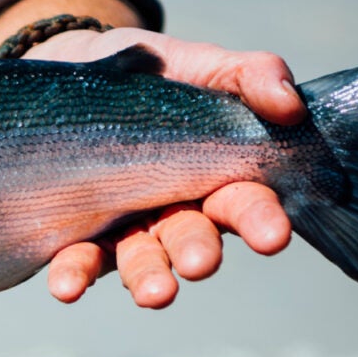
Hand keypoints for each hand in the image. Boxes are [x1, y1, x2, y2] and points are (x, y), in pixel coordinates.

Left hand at [26, 27, 302, 308]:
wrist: (67, 70)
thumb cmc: (145, 72)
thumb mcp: (198, 62)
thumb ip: (248, 75)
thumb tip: (290, 103)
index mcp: (214, 174)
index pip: (244, 201)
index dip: (260, 218)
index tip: (273, 236)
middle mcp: (174, 210)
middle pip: (194, 236)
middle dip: (199, 251)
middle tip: (199, 263)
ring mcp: (128, 229)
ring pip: (142, 259)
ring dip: (148, 277)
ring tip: (154, 294)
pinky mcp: (80, 239)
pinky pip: (79, 261)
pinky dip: (74, 275)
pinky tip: (67, 289)